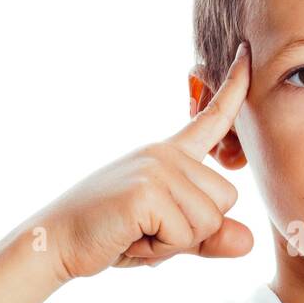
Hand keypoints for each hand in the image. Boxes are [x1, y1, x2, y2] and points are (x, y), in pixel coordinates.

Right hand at [34, 42, 253, 281]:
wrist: (54, 241)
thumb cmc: (110, 236)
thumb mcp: (167, 237)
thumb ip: (208, 237)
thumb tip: (249, 241)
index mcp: (170, 154)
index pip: (212, 118)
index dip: (235, 88)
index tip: (247, 51)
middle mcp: (165, 153)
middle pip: (226, 198)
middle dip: (195, 230)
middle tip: (148, 229)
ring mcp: (157, 167)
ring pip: (210, 220)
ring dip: (176, 242)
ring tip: (137, 232)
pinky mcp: (147, 190)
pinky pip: (186, 234)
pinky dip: (161, 250)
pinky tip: (131, 237)